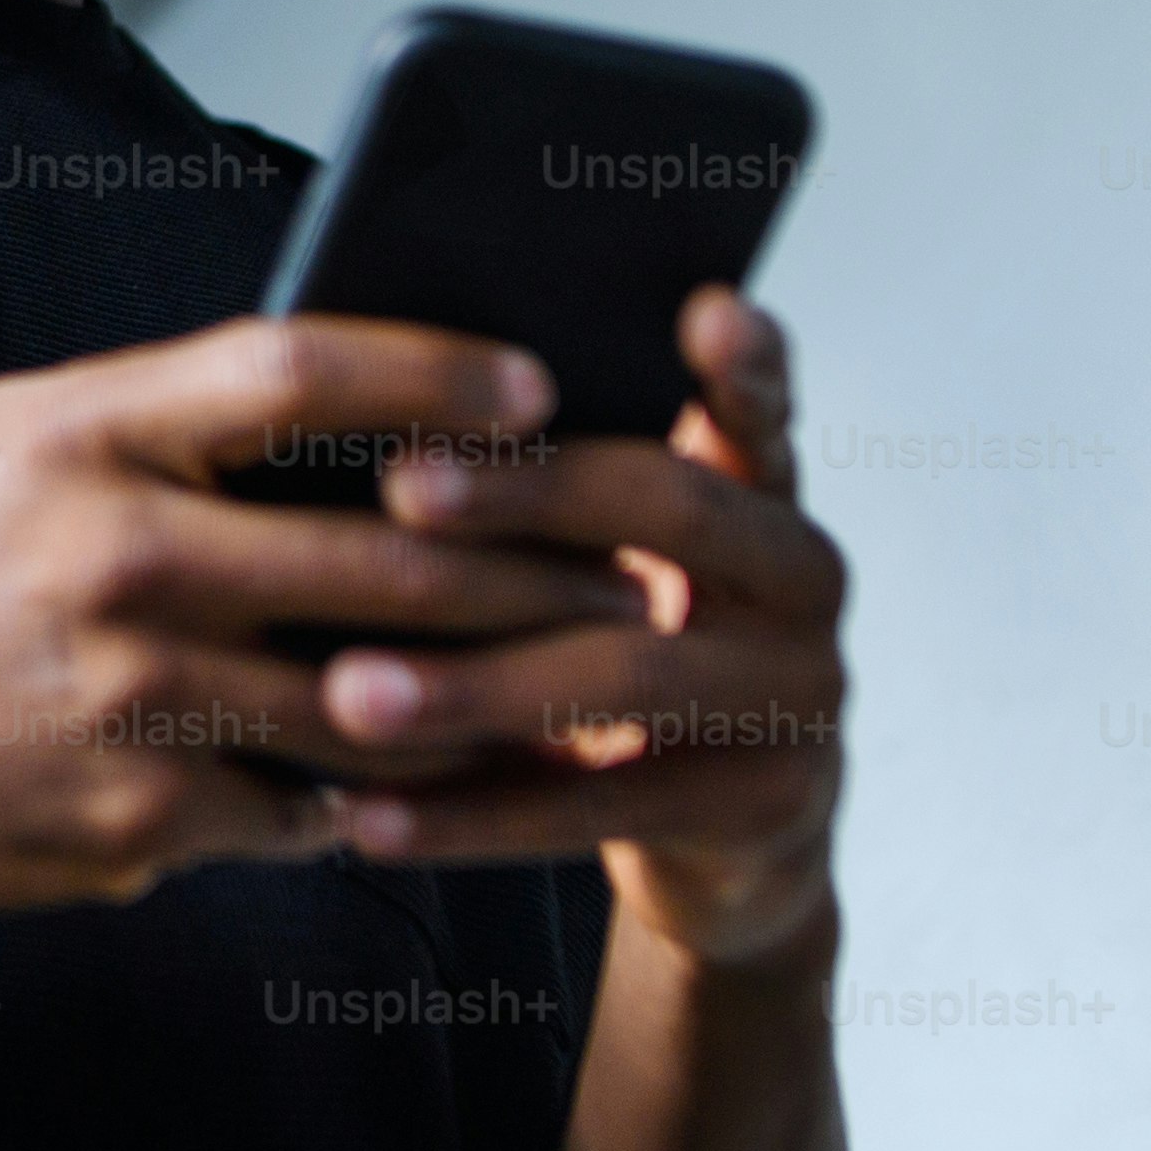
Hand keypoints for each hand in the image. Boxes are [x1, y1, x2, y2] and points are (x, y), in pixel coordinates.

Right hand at [0, 317, 653, 912]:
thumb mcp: (10, 438)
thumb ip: (161, 408)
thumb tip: (348, 387)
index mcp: (84, 434)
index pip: (297, 370)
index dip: (437, 373)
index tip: (537, 393)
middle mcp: (113, 555)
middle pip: (382, 547)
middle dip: (529, 566)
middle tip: (625, 567)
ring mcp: (133, 696)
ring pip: (378, 699)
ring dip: (490, 699)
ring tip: (572, 686)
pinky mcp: (144, 815)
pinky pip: (313, 803)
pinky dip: (382, 795)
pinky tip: (441, 781)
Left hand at [299, 289, 848, 968]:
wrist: (720, 842)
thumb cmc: (617, 653)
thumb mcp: (608, 559)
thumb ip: (553, 485)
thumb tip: (384, 410)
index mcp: (762, 488)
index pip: (762, 403)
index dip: (744, 362)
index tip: (701, 308)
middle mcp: (801, 575)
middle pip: (672, 508)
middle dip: (527, 496)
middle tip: (398, 490)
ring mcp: (801, 694)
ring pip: (629, 674)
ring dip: (474, 686)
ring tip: (348, 693)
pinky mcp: (763, 807)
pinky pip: (603, 809)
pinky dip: (473, 816)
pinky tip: (369, 816)